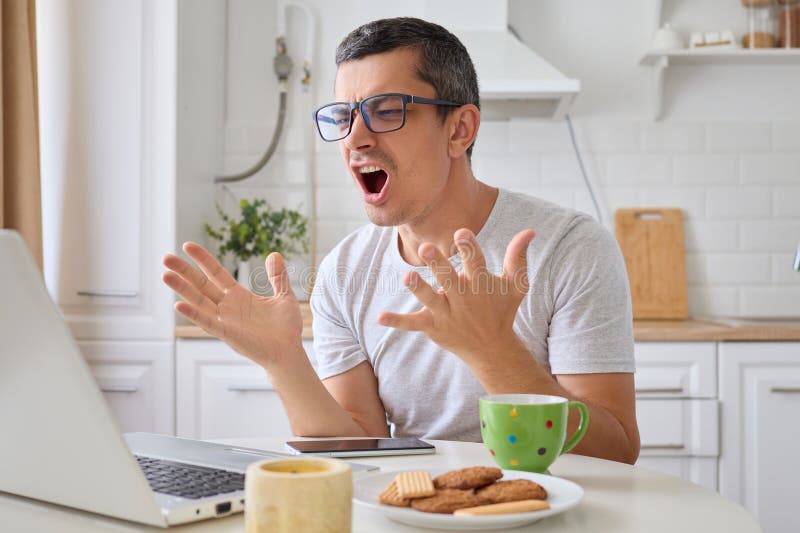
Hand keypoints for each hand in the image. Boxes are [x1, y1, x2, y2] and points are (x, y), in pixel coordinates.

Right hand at [162, 242, 302, 368]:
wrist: (289, 352)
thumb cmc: (285, 328)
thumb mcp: (283, 296)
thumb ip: (278, 276)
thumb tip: (274, 254)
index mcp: (238, 296)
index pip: (216, 273)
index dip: (203, 259)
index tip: (187, 245)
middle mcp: (227, 307)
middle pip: (201, 285)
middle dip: (184, 271)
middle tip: (166, 258)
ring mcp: (225, 320)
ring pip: (199, 301)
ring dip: (182, 289)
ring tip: (165, 275)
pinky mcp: (228, 334)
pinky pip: (207, 322)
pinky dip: (194, 314)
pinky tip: (179, 305)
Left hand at [377, 228, 535, 366]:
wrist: (492, 348)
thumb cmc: (501, 310)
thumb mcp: (515, 285)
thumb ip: (518, 257)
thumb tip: (530, 231)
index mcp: (480, 283)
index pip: (474, 261)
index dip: (468, 247)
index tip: (461, 233)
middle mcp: (463, 298)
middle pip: (449, 278)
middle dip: (438, 264)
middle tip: (426, 249)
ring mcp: (446, 313)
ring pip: (431, 300)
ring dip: (419, 289)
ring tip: (408, 277)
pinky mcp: (433, 326)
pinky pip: (413, 324)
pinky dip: (398, 322)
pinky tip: (380, 317)